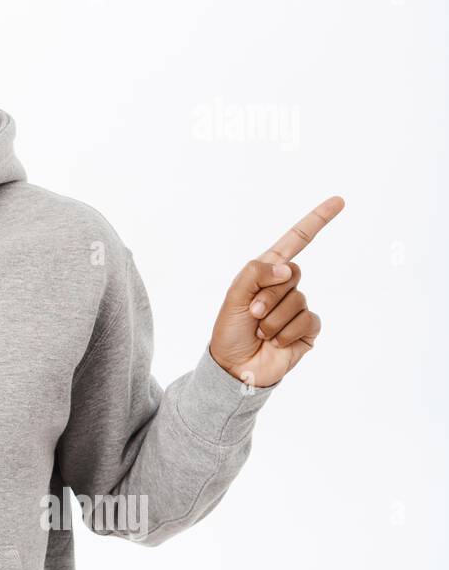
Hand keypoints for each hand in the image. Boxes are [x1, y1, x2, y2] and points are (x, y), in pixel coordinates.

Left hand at [210, 195, 344, 388]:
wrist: (235, 367)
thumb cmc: (230, 331)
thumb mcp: (234, 297)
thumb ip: (255, 273)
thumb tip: (287, 267)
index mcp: (265, 273)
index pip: (295, 241)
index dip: (316, 221)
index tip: (338, 201)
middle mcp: (284, 287)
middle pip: (292, 274)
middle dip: (268, 295)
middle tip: (253, 314)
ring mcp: (298, 307)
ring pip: (297, 300)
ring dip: (273, 319)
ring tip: (261, 332)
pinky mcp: (308, 329)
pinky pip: (308, 320)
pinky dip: (287, 332)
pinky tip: (276, 342)